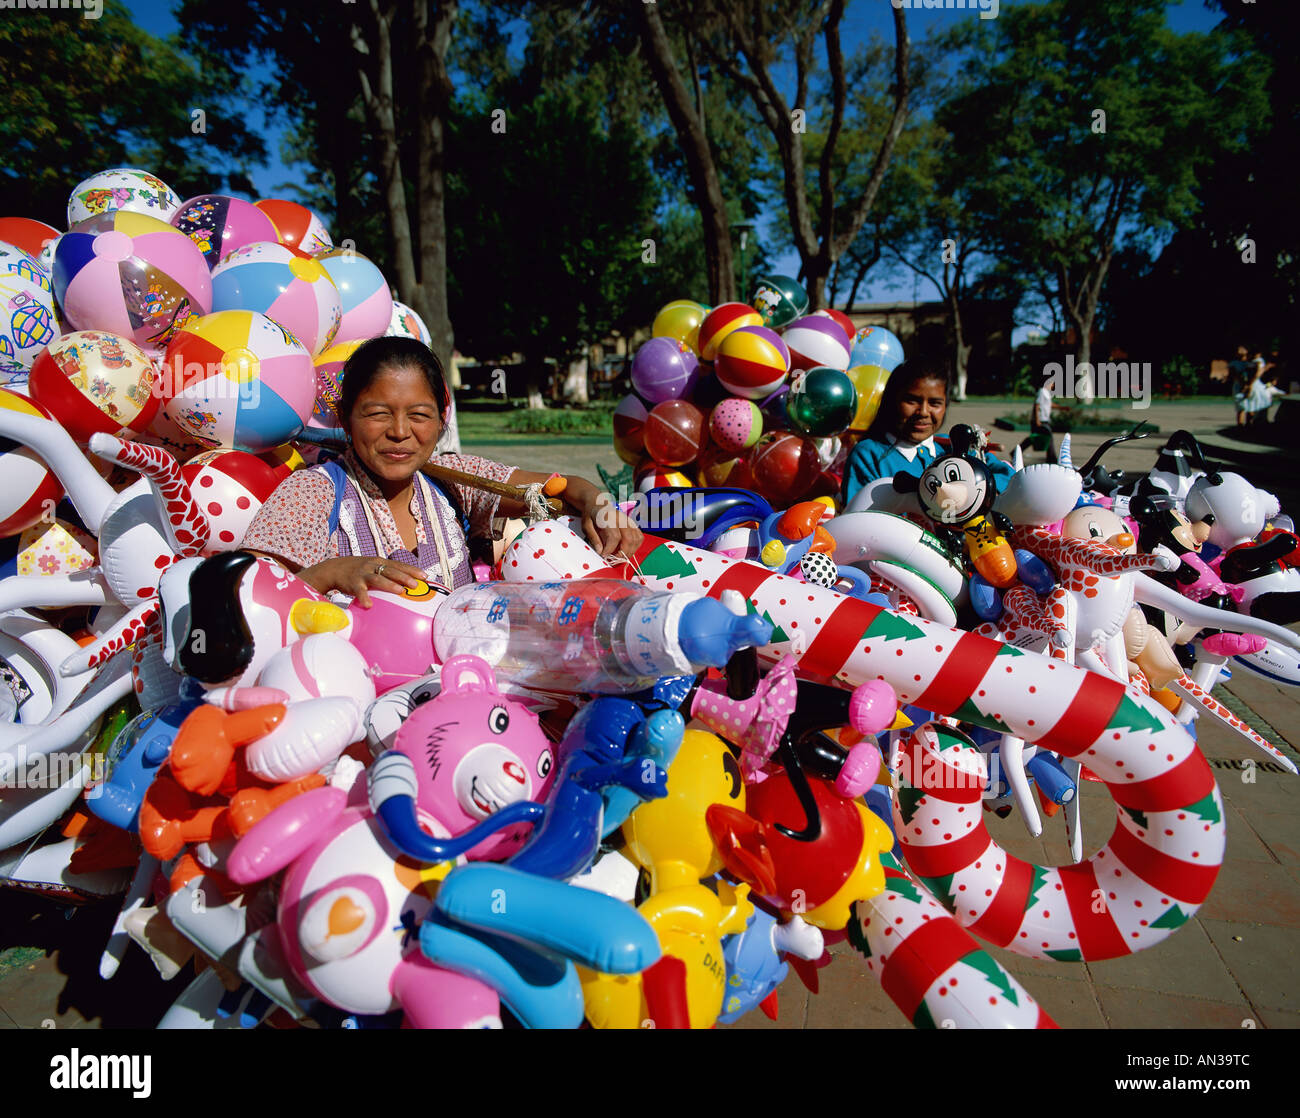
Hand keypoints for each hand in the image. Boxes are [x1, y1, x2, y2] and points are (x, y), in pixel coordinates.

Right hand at [297, 556, 426, 607]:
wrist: (334, 568)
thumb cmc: (358, 570)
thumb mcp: (373, 567)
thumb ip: (387, 574)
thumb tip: (405, 584)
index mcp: (380, 562)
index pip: (399, 565)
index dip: (412, 570)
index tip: (425, 576)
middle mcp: (373, 566)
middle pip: (391, 570)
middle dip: (404, 577)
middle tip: (416, 584)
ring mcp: (363, 573)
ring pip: (378, 578)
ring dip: (390, 585)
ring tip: (400, 591)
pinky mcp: (353, 583)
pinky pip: (360, 591)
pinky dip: (364, 598)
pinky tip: (369, 605)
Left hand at [576, 489, 642, 558]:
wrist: (597, 503)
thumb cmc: (591, 515)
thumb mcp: (586, 525)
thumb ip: (593, 538)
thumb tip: (600, 551)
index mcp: (608, 517)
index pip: (614, 537)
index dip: (610, 549)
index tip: (604, 556)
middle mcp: (621, 518)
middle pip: (629, 539)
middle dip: (622, 553)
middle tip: (613, 560)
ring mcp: (628, 521)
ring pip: (636, 539)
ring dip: (630, 551)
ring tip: (619, 556)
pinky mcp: (632, 524)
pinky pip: (639, 536)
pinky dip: (635, 546)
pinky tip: (626, 550)